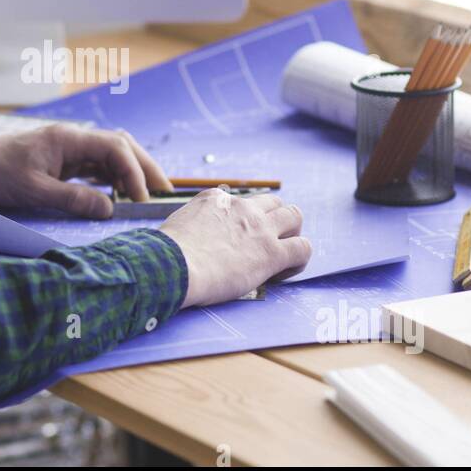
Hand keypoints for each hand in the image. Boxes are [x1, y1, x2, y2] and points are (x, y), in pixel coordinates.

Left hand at [0, 124, 172, 217]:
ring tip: (148, 195)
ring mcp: (67, 148)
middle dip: (144, 166)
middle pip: (120, 145)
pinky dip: (113, 178)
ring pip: (110, 154)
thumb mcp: (33, 191)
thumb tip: (110, 208)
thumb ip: (73, 199)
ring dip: (131, 172)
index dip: (135, 171)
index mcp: (67, 138)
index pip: (115, 147)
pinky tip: (120, 194)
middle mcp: (72, 139)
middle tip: (165, 191)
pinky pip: (96, 165)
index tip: (143, 198)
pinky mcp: (61, 161)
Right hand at [159, 189, 311, 307]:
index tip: (235, 241)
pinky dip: (299, 259)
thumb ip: (192, 225)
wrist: (173, 265)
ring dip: (292, 234)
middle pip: (274, 203)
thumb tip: (191, 237)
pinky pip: (303, 248)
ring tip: (282, 255)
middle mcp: (242, 207)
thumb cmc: (167, 253)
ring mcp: (260, 228)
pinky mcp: (272, 253)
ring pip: (295, 217)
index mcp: (217, 199)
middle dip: (274, 221)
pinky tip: (283, 272)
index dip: (243, 222)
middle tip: (265, 244)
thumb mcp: (178, 225)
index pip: (242, 202)